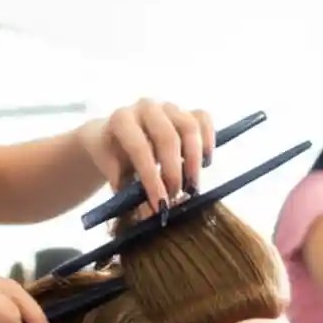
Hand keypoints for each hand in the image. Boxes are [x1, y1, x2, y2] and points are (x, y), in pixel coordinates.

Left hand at [79, 99, 214, 214]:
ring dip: (194, 160)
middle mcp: (145, 107)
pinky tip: (205, 162)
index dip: (152, 179)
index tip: (161, 205)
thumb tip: (152, 215)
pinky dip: (208, 140)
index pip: (140, 149)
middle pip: (168, 137)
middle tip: (177, 196)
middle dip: (175, 172)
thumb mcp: (115, 177)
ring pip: (190, 127)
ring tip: (192, 186)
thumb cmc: (115, 160)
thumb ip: (131, 195)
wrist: (114, 139)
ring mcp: (168, 107)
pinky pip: (204, 119)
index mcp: (121, 120)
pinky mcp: (185, 111)